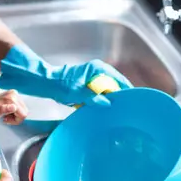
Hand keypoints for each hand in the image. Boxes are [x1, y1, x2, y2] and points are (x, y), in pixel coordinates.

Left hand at [0, 45, 132, 105]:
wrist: (47, 83)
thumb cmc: (60, 85)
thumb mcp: (78, 93)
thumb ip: (94, 98)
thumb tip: (108, 103)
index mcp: (98, 68)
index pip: (119, 79)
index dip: (127, 90)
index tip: (133, 101)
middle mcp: (98, 71)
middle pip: (116, 85)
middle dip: (120, 96)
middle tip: (126, 109)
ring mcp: (94, 77)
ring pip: (108, 90)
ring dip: (111, 99)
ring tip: (117, 111)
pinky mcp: (89, 84)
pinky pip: (101, 93)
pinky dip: (102, 100)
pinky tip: (104, 109)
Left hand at [0, 90, 28, 124]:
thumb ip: (4, 110)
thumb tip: (13, 107)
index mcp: (11, 99)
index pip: (23, 114)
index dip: (16, 120)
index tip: (6, 119)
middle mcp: (14, 94)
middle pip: (24, 111)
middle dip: (16, 117)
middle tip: (5, 118)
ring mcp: (14, 93)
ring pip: (23, 109)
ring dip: (15, 114)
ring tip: (5, 115)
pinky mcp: (14, 94)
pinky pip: (20, 106)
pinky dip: (15, 111)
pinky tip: (7, 111)